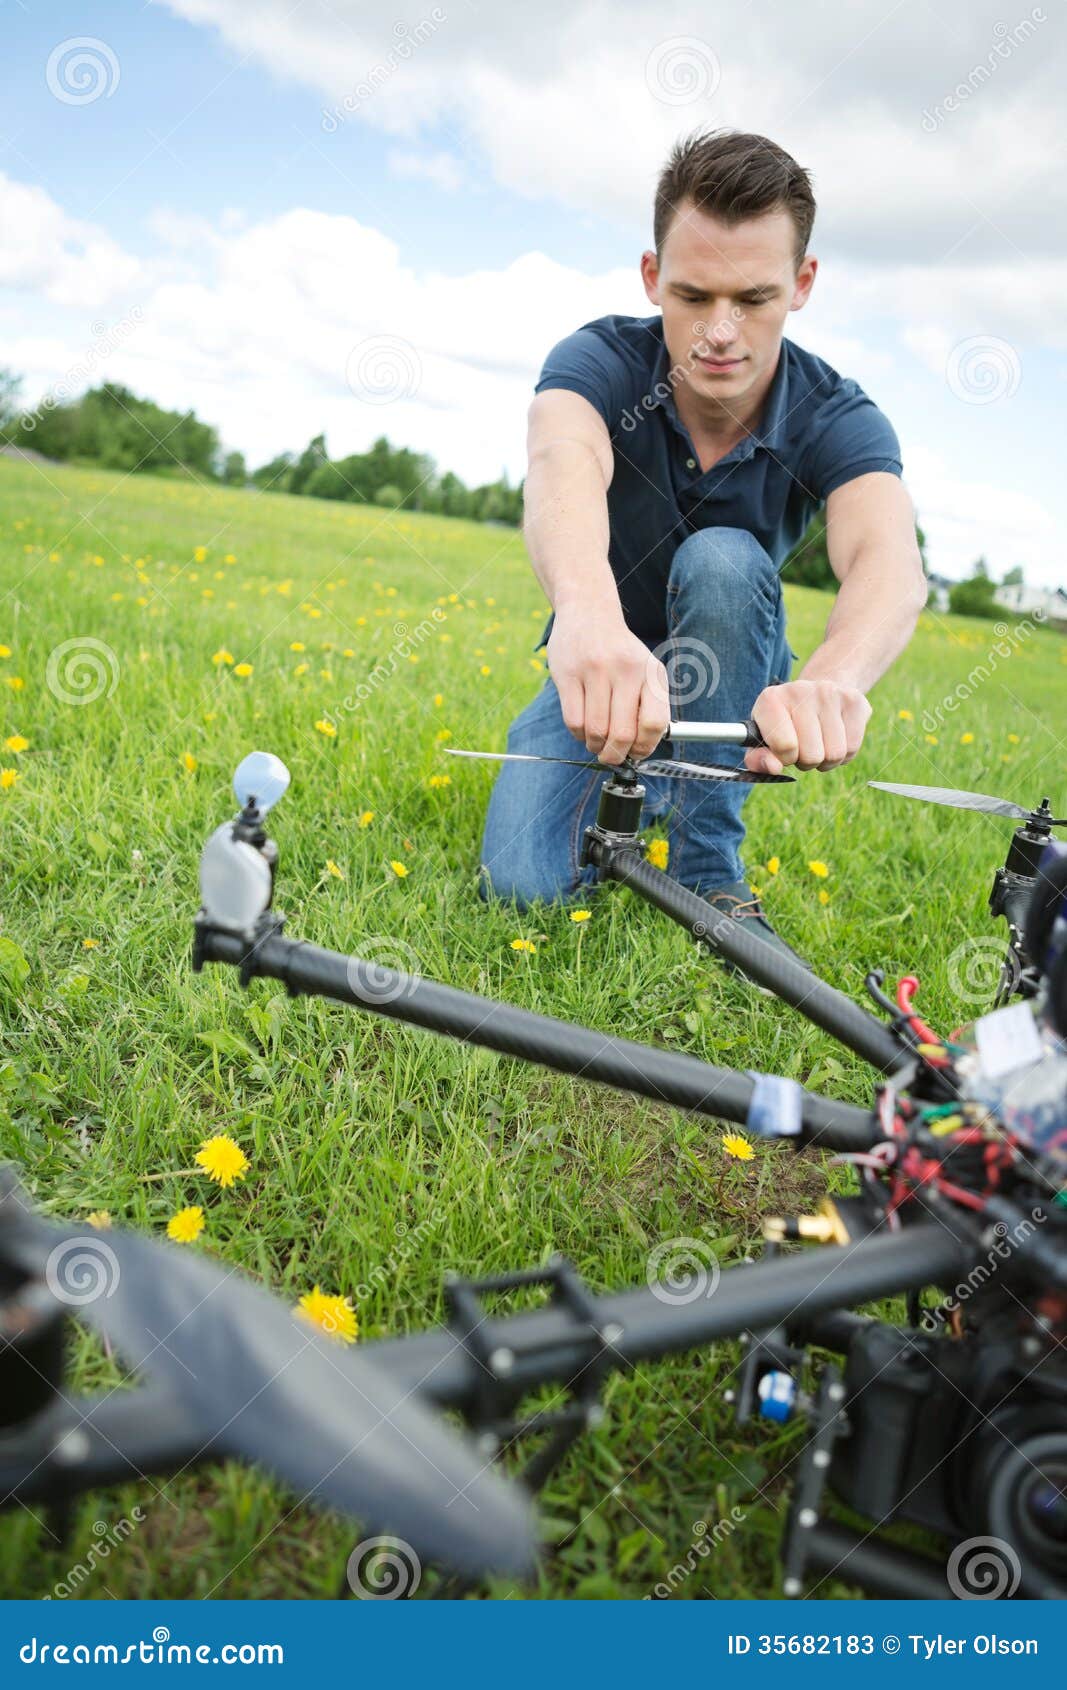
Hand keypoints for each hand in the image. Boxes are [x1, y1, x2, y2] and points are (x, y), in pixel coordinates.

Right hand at [546, 606, 669, 763]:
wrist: (589, 612)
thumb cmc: (620, 653)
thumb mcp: (644, 671)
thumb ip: (648, 705)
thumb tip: (641, 750)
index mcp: (651, 673)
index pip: (654, 723)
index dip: (645, 748)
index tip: (636, 753)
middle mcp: (626, 670)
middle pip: (622, 734)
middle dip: (616, 755)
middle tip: (611, 757)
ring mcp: (596, 671)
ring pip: (596, 731)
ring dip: (595, 746)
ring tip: (595, 743)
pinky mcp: (568, 674)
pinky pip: (574, 721)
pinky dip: (578, 735)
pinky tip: (582, 729)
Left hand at [745, 677, 871, 774]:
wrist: (817, 693)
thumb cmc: (784, 725)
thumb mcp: (763, 739)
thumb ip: (758, 759)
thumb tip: (773, 768)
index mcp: (770, 699)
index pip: (784, 747)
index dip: (786, 759)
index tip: (785, 750)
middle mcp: (799, 690)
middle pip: (811, 755)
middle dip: (806, 762)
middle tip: (803, 747)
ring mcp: (829, 693)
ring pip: (834, 754)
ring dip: (826, 761)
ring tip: (818, 744)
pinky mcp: (855, 700)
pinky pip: (852, 748)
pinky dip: (844, 754)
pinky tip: (834, 738)